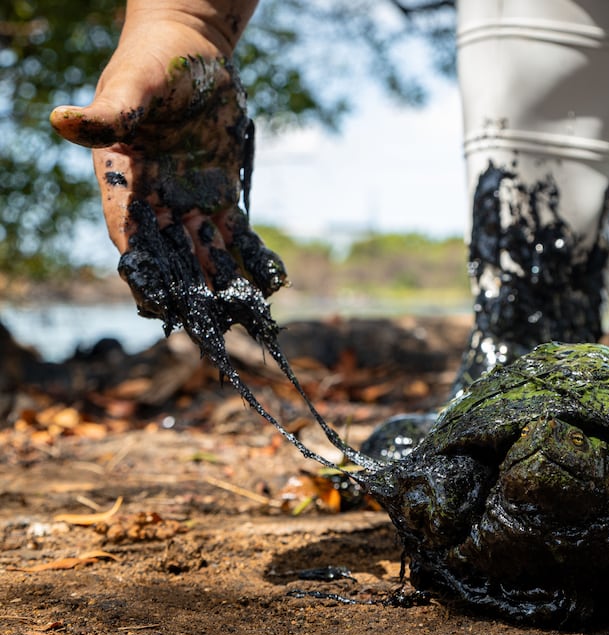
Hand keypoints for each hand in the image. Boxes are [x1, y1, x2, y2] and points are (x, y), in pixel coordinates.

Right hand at [49, 3, 284, 322]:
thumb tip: (62, 121)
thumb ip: (108, 114)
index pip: (128, 236)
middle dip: (190, 293)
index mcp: (122, 184)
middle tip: (209, 330)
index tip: (157, 305)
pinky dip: (251, 261)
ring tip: (245, 319)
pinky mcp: (222, 196)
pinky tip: (270, 287)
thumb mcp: (131, 88)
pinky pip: (238, 237)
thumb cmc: (151, 65)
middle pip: (171, 257)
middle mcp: (154, 202)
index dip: (142, 271)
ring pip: (206, 255)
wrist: (191, 53)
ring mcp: (189, 202)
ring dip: (223, 286)